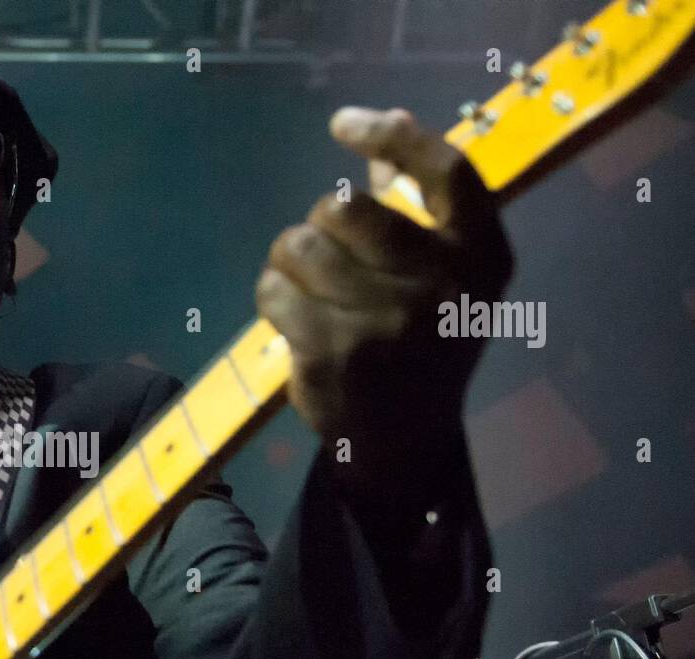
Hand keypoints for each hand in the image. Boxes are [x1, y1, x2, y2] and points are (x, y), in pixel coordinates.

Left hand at [257, 106, 512, 504]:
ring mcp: (385, 322)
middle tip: (323, 253)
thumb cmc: (422, 344)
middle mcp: (440, 286)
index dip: (392, 136)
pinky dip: (270, 296)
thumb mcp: (444, 282)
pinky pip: (274, 291)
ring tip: (305, 286)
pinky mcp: (332, 353)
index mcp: (480, 257)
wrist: (406, 441)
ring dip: (288, 260)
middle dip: (318, 223)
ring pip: (299, 245)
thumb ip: (419, 214)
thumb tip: (381, 145)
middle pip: (343, 206)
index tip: (344, 125)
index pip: (446, 170)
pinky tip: (289, 317)